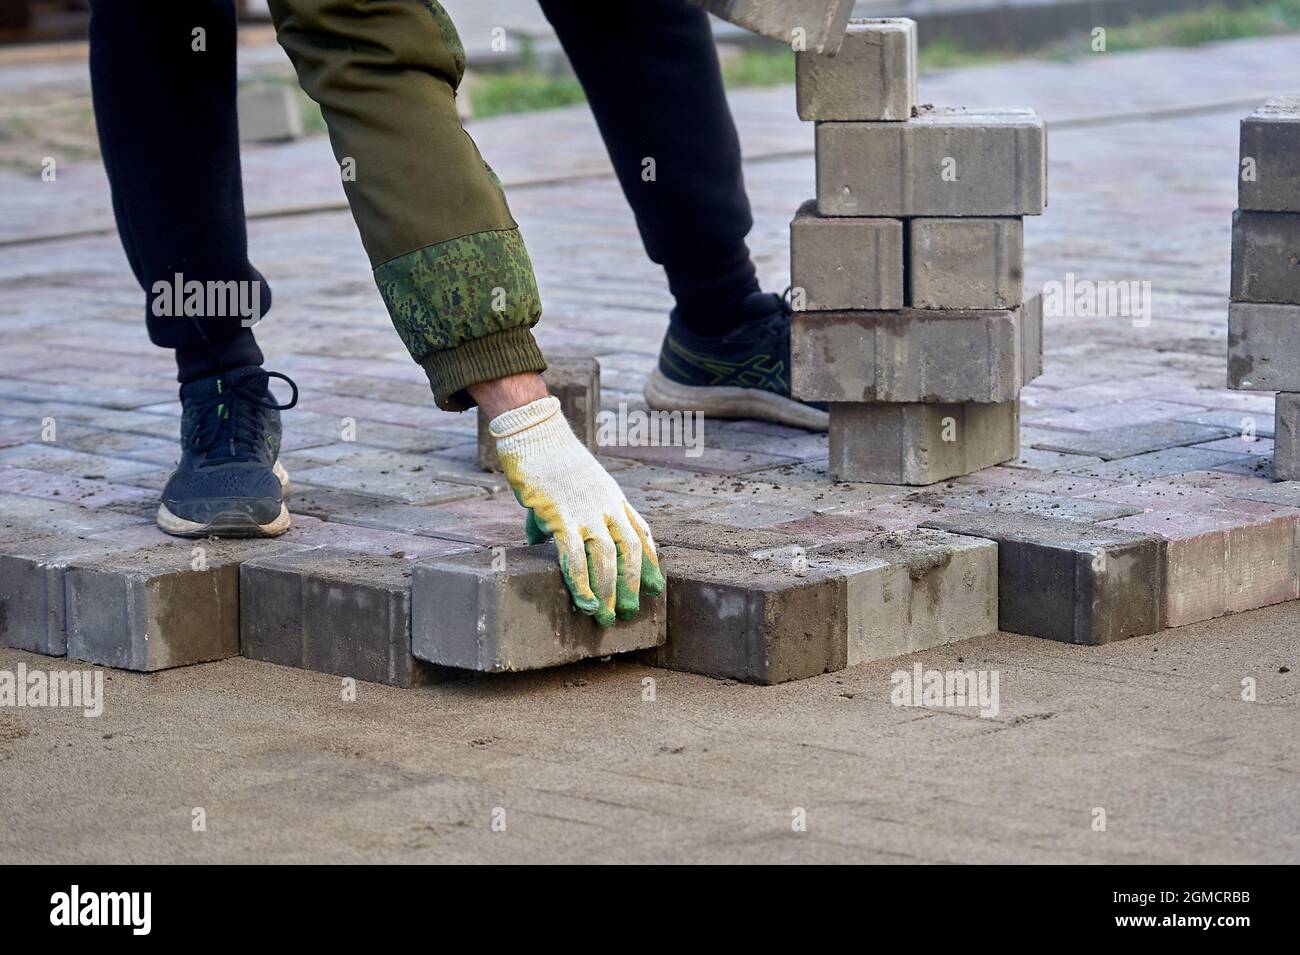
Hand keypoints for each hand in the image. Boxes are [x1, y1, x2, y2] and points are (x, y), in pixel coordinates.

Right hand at [486, 395, 664, 625]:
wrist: (534, 433)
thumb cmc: (547, 460)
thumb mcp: (569, 487)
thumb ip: (562, 515)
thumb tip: (540, 539)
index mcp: (613, 498)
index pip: (641, 533)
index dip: (650, 562)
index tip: (655, 587)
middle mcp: (606, 505)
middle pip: (629, 550)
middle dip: (631, 584)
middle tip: (629, 612)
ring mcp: (585, 510)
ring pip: (606, 557)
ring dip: (608, 590)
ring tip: (605, 617)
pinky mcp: (561, 514)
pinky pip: (575, 555)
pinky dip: (581, 582)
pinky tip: (584, 601)